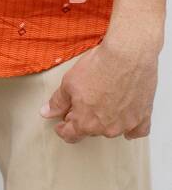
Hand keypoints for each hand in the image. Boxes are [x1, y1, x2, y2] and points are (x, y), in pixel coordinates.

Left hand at [39, 37, 158, 143]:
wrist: (127, 55)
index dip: (63, 129)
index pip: (71, 134)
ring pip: (112, 129)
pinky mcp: (143, 116)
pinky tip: (125, 119)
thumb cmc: (99, 67)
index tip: (61, 125)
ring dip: (106, 120)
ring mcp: (126, 124)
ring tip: (103, 101)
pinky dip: (131, 126)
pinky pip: (137, 130)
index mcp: (85, 122)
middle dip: (84, 120)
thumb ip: (58, 102)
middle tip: (82, 104)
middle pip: (91, 130)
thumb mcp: (69, 83)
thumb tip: (46, 112)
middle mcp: (106, 128)